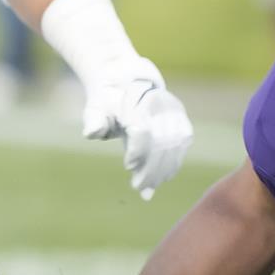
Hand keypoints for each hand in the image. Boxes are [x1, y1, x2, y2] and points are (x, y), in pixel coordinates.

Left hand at [82, 58, 192, 199]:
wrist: (127, 87)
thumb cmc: (108, 102)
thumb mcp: (96, 108)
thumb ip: (93, 120)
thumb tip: (91, 133)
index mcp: (137, 98)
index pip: (143, 129)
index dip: (138, 150)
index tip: (128, 166)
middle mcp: (161, 103)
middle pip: (161, 141)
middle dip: (151, 168)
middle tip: (138, 187)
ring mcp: (176, 112)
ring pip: (175, 146)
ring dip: (162, 170)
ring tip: (148, 187)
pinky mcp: (183, 121)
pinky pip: (182, 146)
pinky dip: (172, 164)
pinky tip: (161, 178)